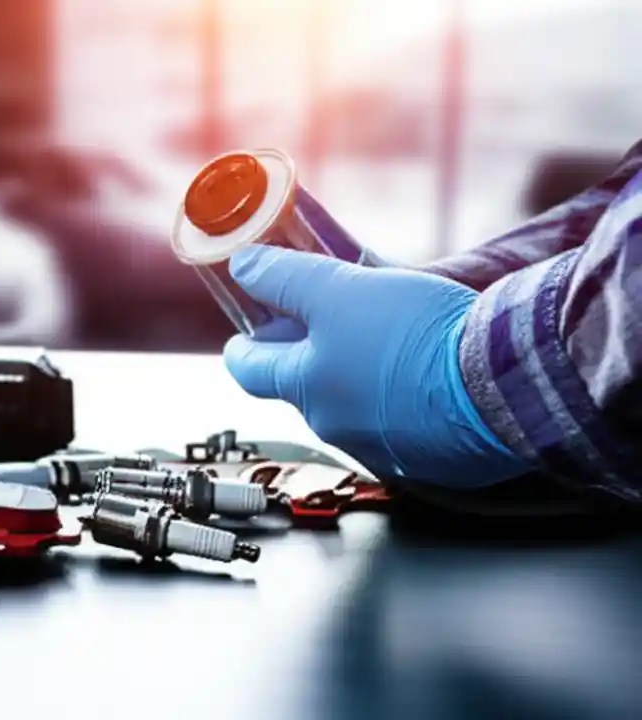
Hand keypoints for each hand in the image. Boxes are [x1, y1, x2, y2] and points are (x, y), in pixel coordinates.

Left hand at [222, 245, 527, 486]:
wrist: (504, 381)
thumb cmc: (417, 336)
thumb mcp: (339, 289)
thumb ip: (285, 279)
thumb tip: (244, 268)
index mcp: (306, 389)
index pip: (249, 371)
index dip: (243, 348)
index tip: (243, 337)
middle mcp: (337, 427)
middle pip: (305, 386)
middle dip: (311, 354)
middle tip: (329, 319)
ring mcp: (385, 448)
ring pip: (356, 404)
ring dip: (364, 375)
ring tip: (394, 337)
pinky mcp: (434, 458)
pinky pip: (407, 424)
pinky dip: (409, 398)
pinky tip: (433, 370)